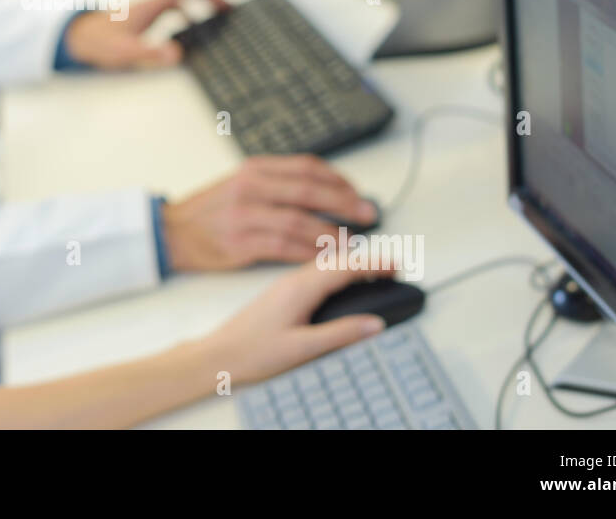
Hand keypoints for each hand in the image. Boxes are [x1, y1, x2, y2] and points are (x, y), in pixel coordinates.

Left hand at [62, 0, 227, 69]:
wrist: (75, 38)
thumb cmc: (97, 42)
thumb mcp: (124, 51)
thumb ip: (149, 52)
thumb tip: (176, 55)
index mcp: (150, 6)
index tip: (225, 4)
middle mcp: (150, 5)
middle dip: (209, 0)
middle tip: (229, 13)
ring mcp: (146, 12)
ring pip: (178, 4)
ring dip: (198, 10)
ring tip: (214, 26)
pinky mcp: (142, 21)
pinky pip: (169, 15)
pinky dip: (183, 22)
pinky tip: (186, 41)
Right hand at [162, 155, 376, 270]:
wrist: (172, 233)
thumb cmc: (210, 211)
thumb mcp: (241, 183)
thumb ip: (278, 183)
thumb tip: (326, 192)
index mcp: (254, 169)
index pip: (306, 167)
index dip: (338, 180)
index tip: (357, 193)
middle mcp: (250, 188)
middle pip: (308, 191)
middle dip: (344, 203)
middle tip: (368, 215)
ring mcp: (244, 216)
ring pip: (299, 221)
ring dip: (331, 233)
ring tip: (351, 242)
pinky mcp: (240, 243)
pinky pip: (284, 248)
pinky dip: (308, 253)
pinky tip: (323, 258)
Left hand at [201, 264, 392, 385]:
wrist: (219, 355)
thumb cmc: (253, 352)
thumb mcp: (303, 348)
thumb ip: (341, 335)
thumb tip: (374, 325)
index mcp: (300, 288)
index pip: (345, 267)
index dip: (373, 265)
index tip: (396, 265)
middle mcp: (292, 280)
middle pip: (336, 260)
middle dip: (366, 261)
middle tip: (392, 269)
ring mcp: (285, 285)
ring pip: (324, 266)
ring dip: (350, 266)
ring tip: (373, 274)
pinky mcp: (281, 294)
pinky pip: (315, 274)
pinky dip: (335, 273)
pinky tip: (339, 284)